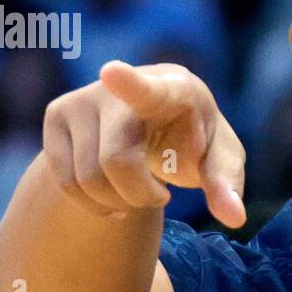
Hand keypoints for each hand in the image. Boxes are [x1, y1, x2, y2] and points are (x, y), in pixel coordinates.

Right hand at [42, 60, 246, 227]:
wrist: (153, 123)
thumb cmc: (192, 140)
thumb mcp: (219, 162)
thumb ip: (226, 186)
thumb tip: (235, 218)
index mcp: (171, 88)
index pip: (147, 88)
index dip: (129, 82)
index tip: (112, 72)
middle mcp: (118, 87)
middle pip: (116, 161)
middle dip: (141, 195)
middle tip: (162, 196)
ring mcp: (81, 99)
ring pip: (87, 178)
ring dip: (118, 203)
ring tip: (139, 191)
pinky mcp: (56, 116)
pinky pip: (65, 182)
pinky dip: (93, 204)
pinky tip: (113, 196)